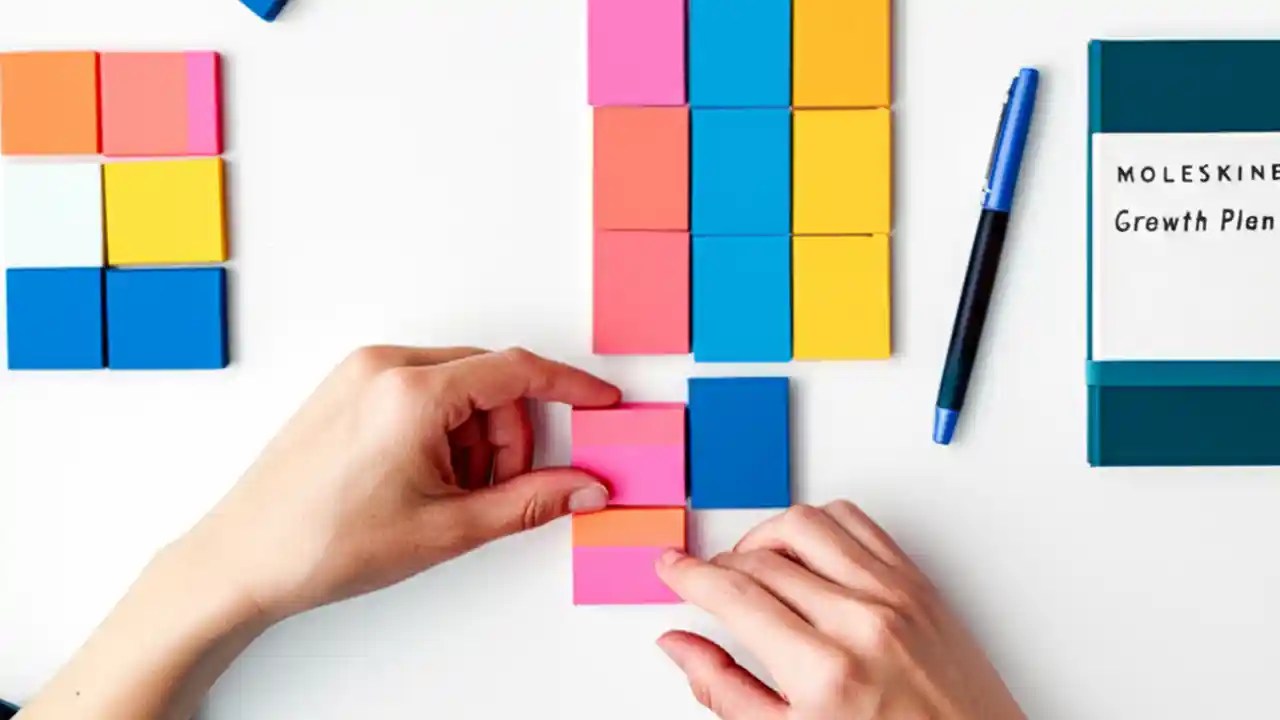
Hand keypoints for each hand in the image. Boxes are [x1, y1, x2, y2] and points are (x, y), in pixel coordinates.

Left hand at [183, 346, 618, 620]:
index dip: (570, 386)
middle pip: (489, 380)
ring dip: (474, 435)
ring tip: (449, 494)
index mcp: (412, 392)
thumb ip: (530, 502)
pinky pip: (420, 389)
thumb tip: (585, 486)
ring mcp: (360, 372)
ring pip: (456, 386)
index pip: (517, 370)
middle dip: (511, 434)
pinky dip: (441, 429)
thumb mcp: (448, 529)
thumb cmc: (325, 544)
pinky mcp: (346, 387)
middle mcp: (385, 366)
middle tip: (500, 490)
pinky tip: (425, 477)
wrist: (242, 559)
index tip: (601, 402)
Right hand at [655, 502, 1023, 719]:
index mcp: (824, 672)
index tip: (671, 568)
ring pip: (807, 522)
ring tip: (756, 563)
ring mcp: (897, 596)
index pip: (734, 594)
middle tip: (709, 581)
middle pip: (763, 556)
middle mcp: (862, 621)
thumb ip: (727, 691)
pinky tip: (808, 553)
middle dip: (722, 563)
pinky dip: (821, 526)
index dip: (690, 575)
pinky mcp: (921, 584)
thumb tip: (679, 645)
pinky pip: (858, 523)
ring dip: (767, 534)